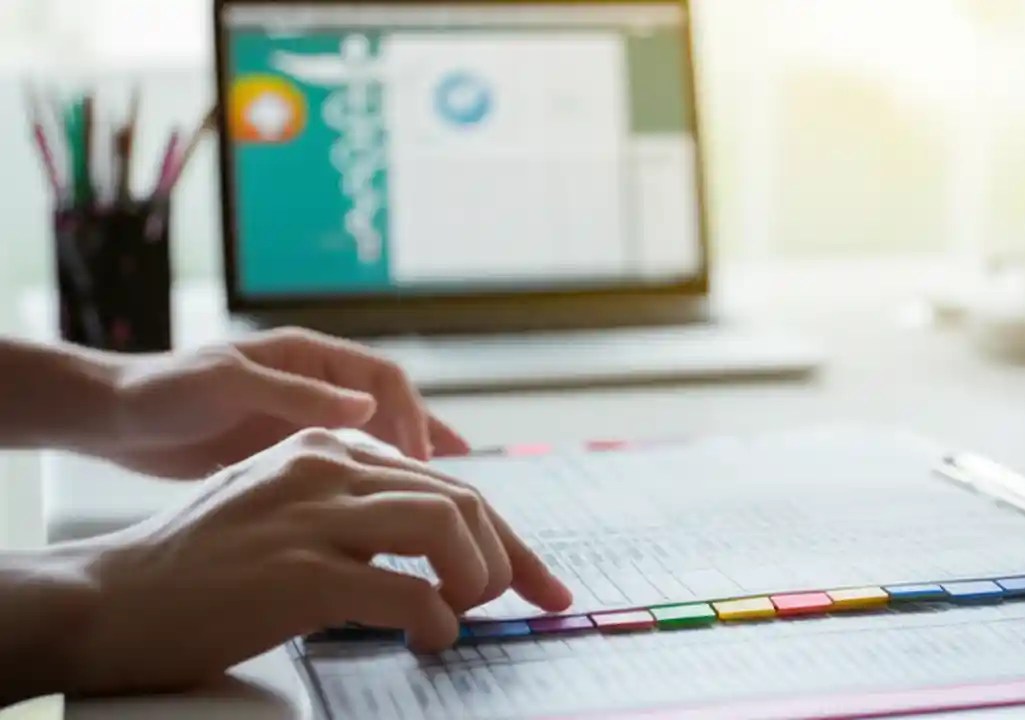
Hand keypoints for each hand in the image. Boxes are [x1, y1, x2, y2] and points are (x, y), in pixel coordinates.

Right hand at [65, 429, 571, 695]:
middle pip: (460, 499)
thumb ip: (357, 512)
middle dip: (511, 557)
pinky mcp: (296, 572)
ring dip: (477, 576)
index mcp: (328, 449)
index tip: (543, 581)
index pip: (447, 483)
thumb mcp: (288, 510)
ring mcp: (310, 516)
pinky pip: (405, 592)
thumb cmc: (204, 566)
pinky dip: (436, 620)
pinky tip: (427, 638)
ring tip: (463, 611)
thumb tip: (444, 542)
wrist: (110, 597)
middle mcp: (325, 467)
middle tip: (520, 602)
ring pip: (445, 525)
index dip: (506, 535)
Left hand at [101, 328, 468, 477]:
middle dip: (425, 435)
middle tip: (454, 476)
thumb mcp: (226, 384)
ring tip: (447, 489)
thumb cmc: (163, 391)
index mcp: (306, 355)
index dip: (409, 414)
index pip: (381, 378)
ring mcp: (303, 415)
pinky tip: (391, 503)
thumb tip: (366, 410)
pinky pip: (347, 460)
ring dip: (409, 457)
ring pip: (376, 435)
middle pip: (391, 405)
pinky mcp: (289, 447)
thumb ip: (294, 394)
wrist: (114, 420)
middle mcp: (314, 382)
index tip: (421, 458)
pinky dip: (375, 477)